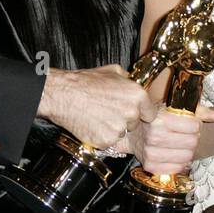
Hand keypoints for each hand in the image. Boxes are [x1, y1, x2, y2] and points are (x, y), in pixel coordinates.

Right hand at [37, 65, 156, 149]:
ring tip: (98, 115)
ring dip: (112, 128)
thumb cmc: (85, 82)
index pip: (150, 113)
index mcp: (137, 95)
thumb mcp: (112, 71)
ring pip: (121, 133)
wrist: (63, 95)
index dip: (140, 113)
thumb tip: (133, 82)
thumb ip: (128, 79)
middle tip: (108, 111)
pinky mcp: (106, 140)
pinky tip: (92, 124)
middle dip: (125, 120)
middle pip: (135, 124)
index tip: (131, 112)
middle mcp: (131, 113)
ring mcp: (119, 128)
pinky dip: (101, 135)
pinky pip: (109, 141)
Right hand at [129, 105, 213, 174]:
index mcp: (161, 119)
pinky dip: (179, 164)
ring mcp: (151, 152)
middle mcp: (154, 136)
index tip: (191, 124)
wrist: (132, 133)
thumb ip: (197, 111)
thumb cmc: (155, 118)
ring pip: (186, 157)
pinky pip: (176, 169)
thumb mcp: (173, 108)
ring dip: (187, 152)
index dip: (196, 125)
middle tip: (186, 136)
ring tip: (181, 145)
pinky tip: (175, 155)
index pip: (194, 127)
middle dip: (193, 139)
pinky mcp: (150, 165)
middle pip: (192, 143)